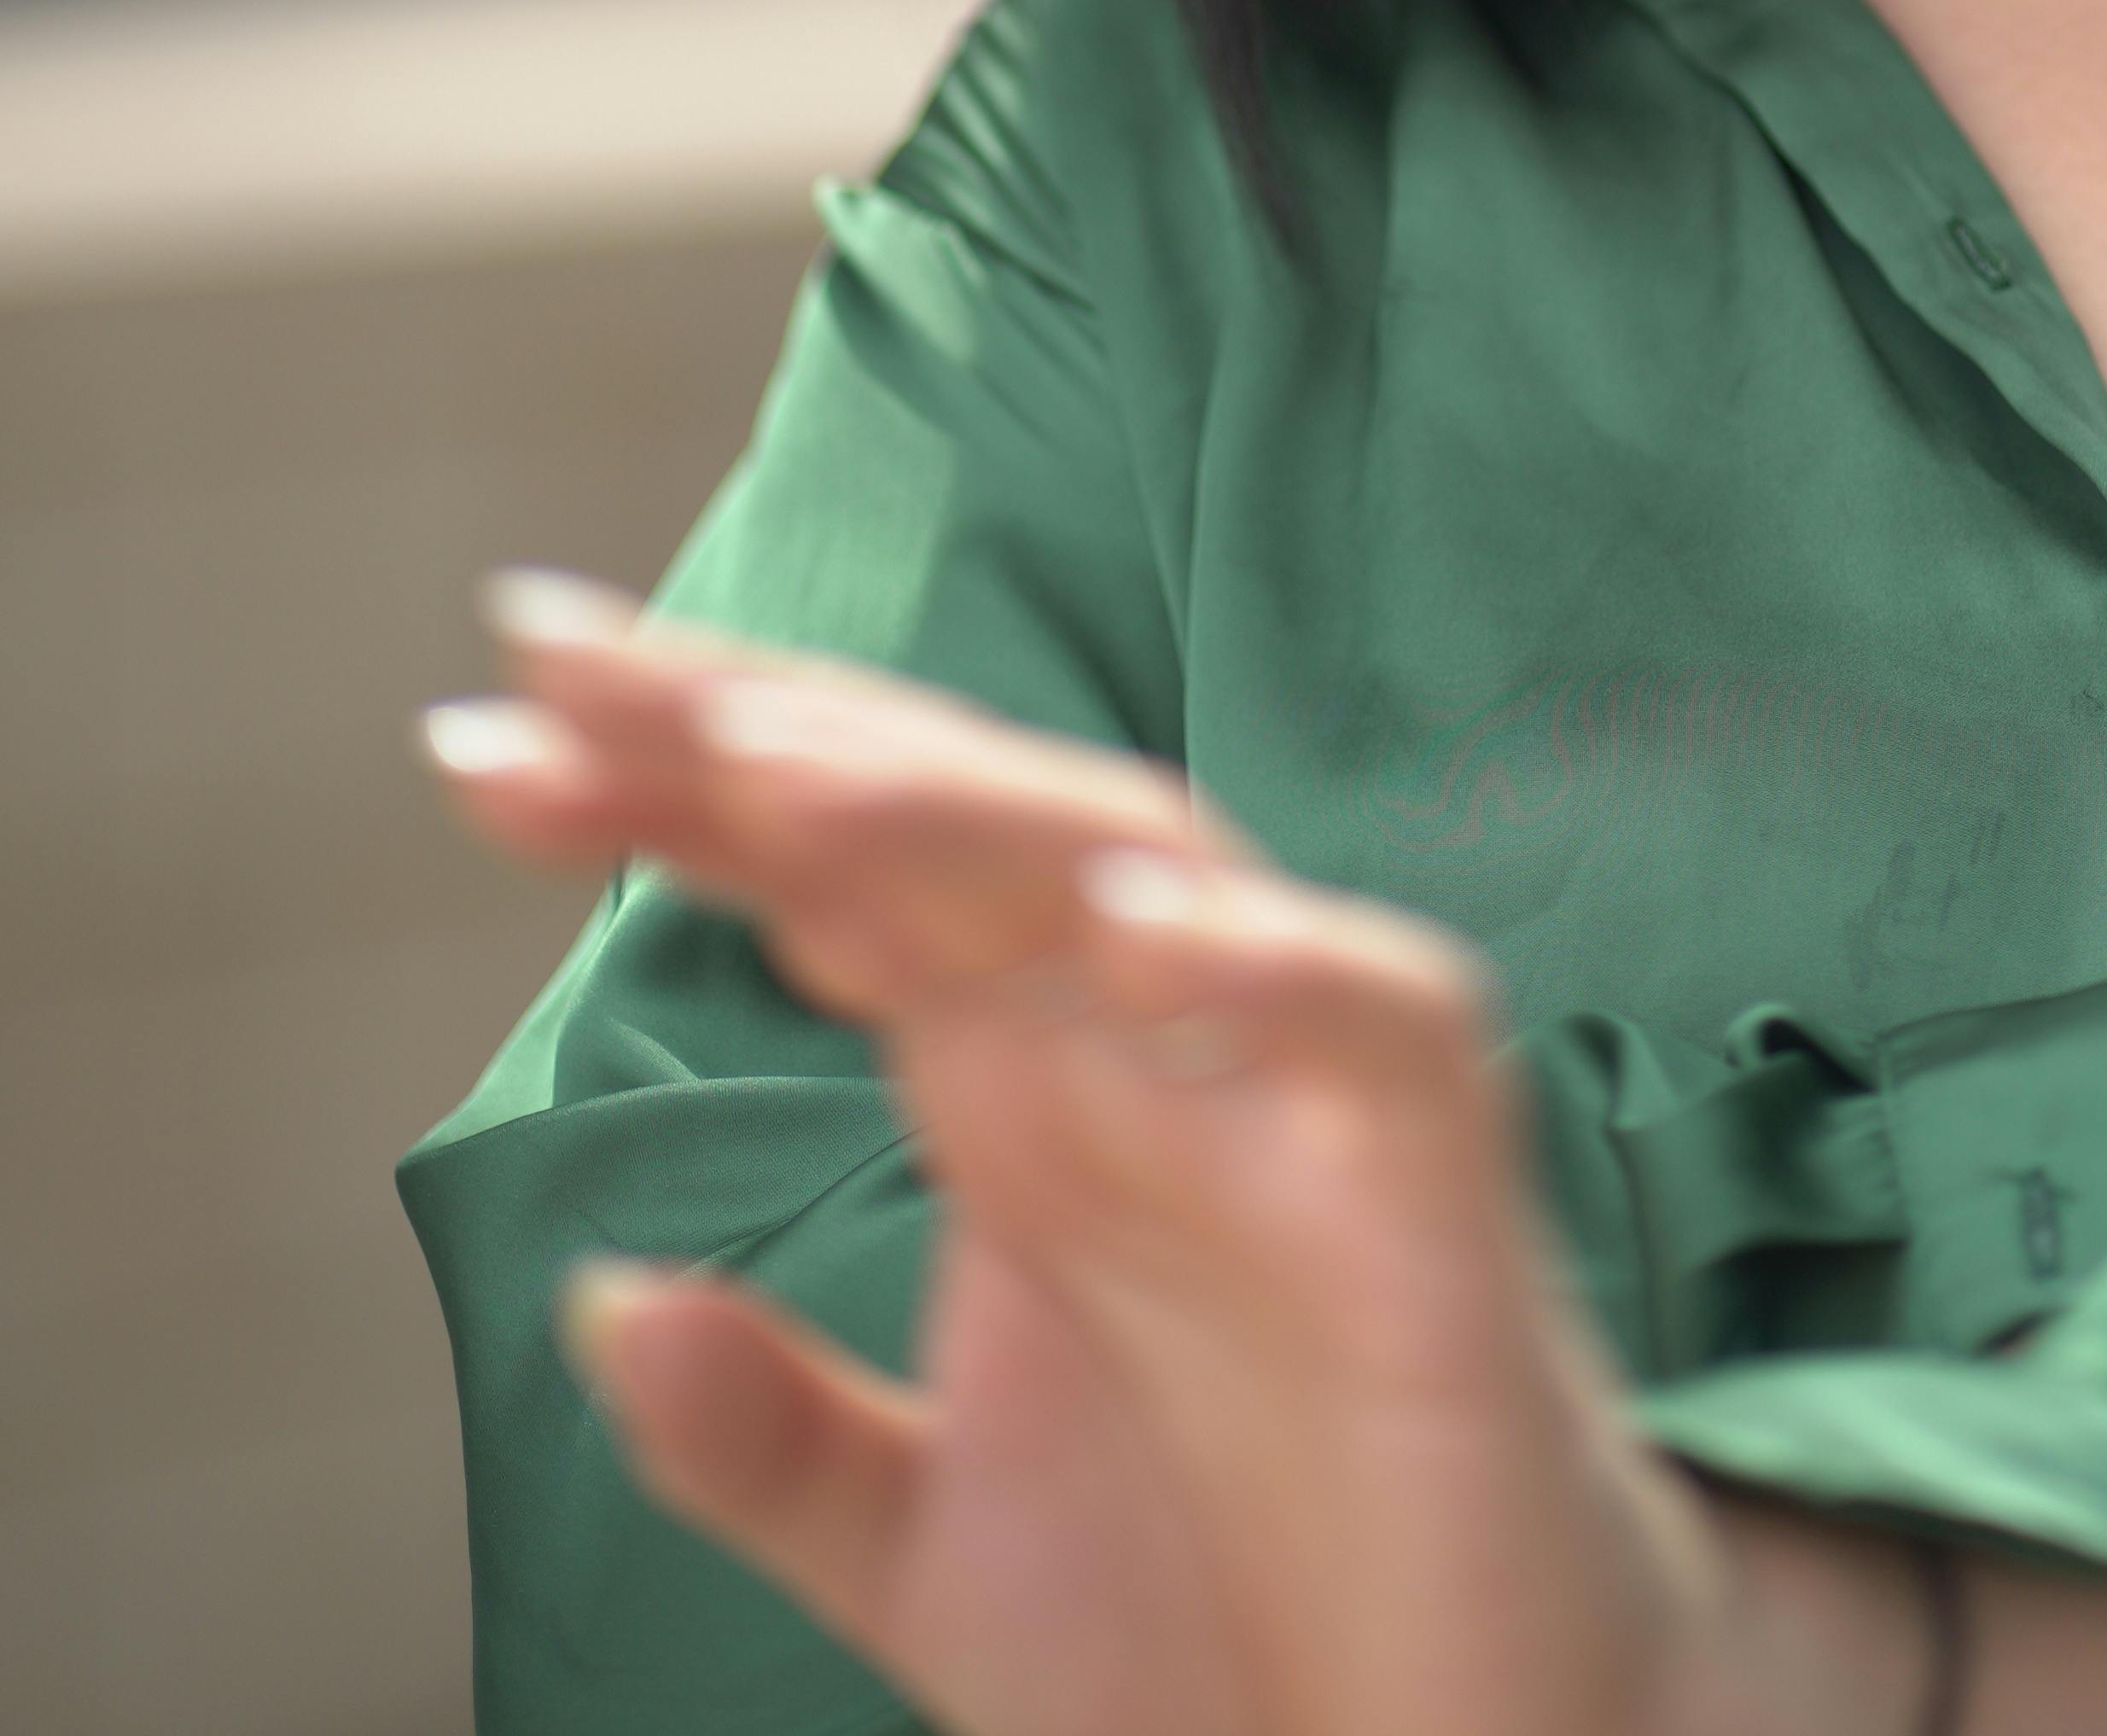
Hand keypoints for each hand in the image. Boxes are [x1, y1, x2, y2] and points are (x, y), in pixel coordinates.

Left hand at [421, 594, 1943, 1735]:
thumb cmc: (1228, 1636)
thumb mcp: (928, 1551)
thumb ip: (766, 1437)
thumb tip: (596, 1300)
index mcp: (1015, 1094)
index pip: (833, 876)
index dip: (670, 785)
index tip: (481, 725)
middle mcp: (1138, 1053)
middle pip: (952, 817)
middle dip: (763, 724)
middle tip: (560, 661)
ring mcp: (1287, 1100)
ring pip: (1139, 863)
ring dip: (959, 804)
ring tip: (770, 770)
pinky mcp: (1433, 1194)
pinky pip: (1373, 1018)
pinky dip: (1266, 960)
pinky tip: (1126, 934)